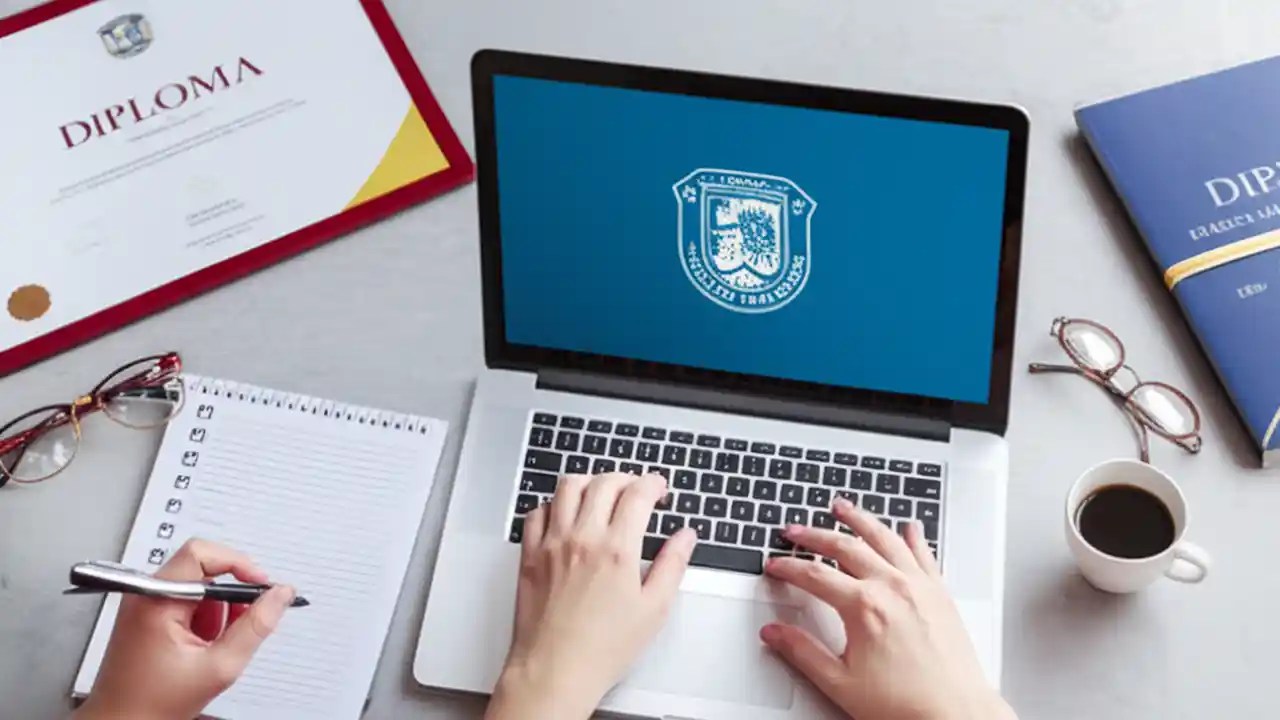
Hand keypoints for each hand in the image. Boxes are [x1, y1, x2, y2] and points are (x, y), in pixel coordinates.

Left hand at [73, 539, 294, 719]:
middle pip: (203, 570)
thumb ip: (255, 626)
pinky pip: (187, 602)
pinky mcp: (146, 615)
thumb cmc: (155, 704)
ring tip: (212, 646)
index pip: (202, 554)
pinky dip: (203, 620)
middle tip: (241, 625)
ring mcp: (143, 604)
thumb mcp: (219, 667)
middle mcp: (145, 594)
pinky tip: (200, 647)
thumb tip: (280, 595)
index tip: (261, 586)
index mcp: (156, 600)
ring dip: (217, 612)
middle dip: (229, 598)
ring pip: (199, 587)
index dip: (239, 564)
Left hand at [486, 473, 695, 719]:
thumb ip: (672, 565)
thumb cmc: (602, 648)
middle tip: (636, 490)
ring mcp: (552, 543)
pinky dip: (553, 504)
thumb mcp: (654, 609)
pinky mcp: (530, 554)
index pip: (638, 493)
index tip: (659, 488)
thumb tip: (685, 537)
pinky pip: (537, 512)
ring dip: (590, 482)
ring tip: (601, 494)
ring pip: (568, 487)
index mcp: (617, 550)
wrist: (554, 670)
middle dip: (626, 478)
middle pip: (604, 482)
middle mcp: (582, 539)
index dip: (653, 483)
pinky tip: (565, 515)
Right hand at [762, 499, 1015, 719]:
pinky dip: (912, 536)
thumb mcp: (841, 682)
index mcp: (864, 607)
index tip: (775, 565)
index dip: (788, 567)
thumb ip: (803, 652)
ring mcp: (919, 586)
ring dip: (859, 518)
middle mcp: (892, 587)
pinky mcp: (940, 593)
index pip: (814, 575)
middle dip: (814, 535)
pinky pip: (924, 553)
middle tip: (795, 530)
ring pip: (884, 538)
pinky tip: (907, 526)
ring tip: (841, 507)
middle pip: (844, 546)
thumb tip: (774, 632)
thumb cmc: (905, 704)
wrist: (956, 715)